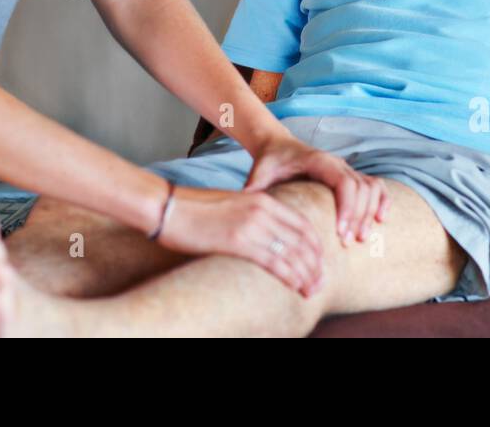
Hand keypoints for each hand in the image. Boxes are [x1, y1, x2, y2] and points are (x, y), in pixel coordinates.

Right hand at [153, 185, 328, 296]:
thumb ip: (253, 218)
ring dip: (306, 274)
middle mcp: (262, 210)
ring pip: (292, 253)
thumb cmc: (194, 210)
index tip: (319, 265)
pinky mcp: (238, 241)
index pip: (301, 224)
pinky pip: (273, 262)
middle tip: (321, 283)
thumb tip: (265, 240)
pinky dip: (289, 276)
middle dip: (315, 264)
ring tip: (312, 291)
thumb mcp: (232, 206)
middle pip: (302, 240)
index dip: (315, 247)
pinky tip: (296, 287)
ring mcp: (251, 225)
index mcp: (263, 200)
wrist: (168, 206)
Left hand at [242, 136, 388, 247]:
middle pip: (361, 188)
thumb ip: (254, 188)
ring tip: (363, 237)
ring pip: (371, 187)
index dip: (347, 207)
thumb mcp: (259, 173)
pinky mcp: (349, 176)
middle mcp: (337, 163)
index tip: (341, 233)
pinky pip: (374, 185)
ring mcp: (346, 169)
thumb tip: (245, 206)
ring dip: (371, 211)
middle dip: (359, 216)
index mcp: (319, 160)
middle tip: (349, 243)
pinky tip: (382, 218)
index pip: (343, 182)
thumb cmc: (268, 161)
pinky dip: (382, 200)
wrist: (276, 146)